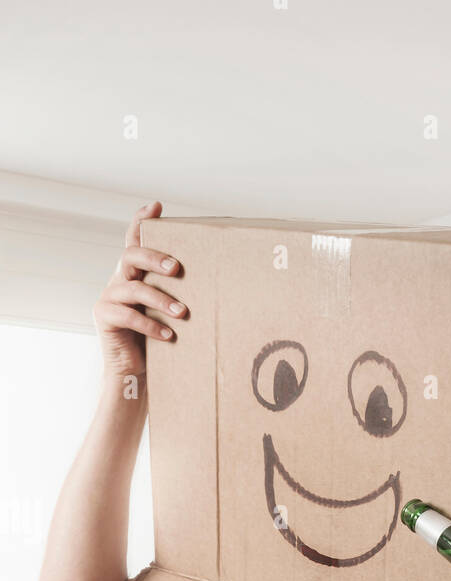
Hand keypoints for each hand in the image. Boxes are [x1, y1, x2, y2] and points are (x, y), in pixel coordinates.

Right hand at [93, 199, 186, 379]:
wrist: (134, 372)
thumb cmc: (158, 341)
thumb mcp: (168, 312)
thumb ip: (177, 294)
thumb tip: (216, 280)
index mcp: (134, 274)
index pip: (134, 240)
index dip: (141, 220)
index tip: (157, 206)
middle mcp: (119, 279)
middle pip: (131, 255)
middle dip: (154, 257)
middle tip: (177, 268)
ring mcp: (109, 297)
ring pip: (134, 288)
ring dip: (161, 300)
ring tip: (183, 313)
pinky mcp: (104, 316)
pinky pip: (128, 315)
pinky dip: (151, 325)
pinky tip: (169, 336)